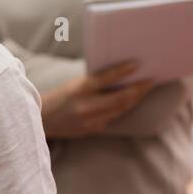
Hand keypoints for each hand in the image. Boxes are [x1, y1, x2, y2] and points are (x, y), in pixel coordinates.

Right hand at [40, 59, 155, 138]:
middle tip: (152, 80)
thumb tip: (118, 74)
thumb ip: (92, 82)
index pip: (105, 78)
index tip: (137, 64)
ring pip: (120, 109)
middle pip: (120, 98)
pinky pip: (112, 118)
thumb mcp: (72, 85)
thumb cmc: (57, 98)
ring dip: (135, 99)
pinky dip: (123, 109)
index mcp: (78, 89)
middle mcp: (85, 106)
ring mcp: (89, 120)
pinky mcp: (91, 130)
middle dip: (139, 89)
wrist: (40, 121)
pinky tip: (131, 103)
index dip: (123, 70)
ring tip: (145, 90)